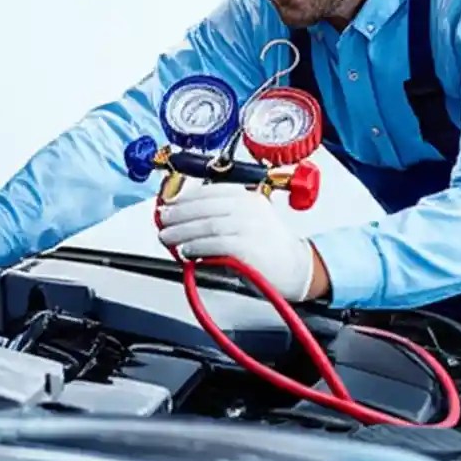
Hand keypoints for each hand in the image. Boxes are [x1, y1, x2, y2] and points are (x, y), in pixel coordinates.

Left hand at [156, 183, 314, 301]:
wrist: (297, 268)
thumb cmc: (268, 247)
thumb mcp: (248, 220)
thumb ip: (220, 216)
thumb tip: (182, 217)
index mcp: (248, 198)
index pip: (210, 192)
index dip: (185, 198)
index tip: (169, 205)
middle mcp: (250, 209)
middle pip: (205, 207)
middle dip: (179, 214)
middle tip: (163, 221)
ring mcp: (250, 227)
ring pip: (207, 224)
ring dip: (182, 231)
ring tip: (167, 237)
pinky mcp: (248, 248)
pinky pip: (215, 244)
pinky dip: (197, 247)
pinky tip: (186, 251)